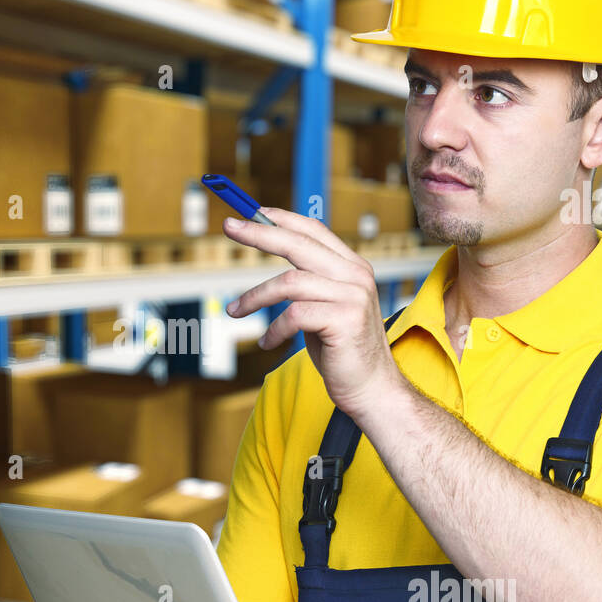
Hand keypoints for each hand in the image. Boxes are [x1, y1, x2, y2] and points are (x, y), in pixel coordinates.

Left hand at [223, 207, 399, 420]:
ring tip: (235, 310)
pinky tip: (267, 342)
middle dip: (260, 234)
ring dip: (255, 297)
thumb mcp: (323, 306)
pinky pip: (294, 316)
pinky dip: (274, 329)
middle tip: (230, 228)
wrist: (370, 388)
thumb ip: (307, 281)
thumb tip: (270, 253)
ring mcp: (353, 296)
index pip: (313, 230)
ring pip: (289, 282)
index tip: (251, 214)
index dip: (281, 218)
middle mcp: (355, 275)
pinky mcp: (345, 321)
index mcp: (352, 266)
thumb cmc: (340, 349)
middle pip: (299, 244)